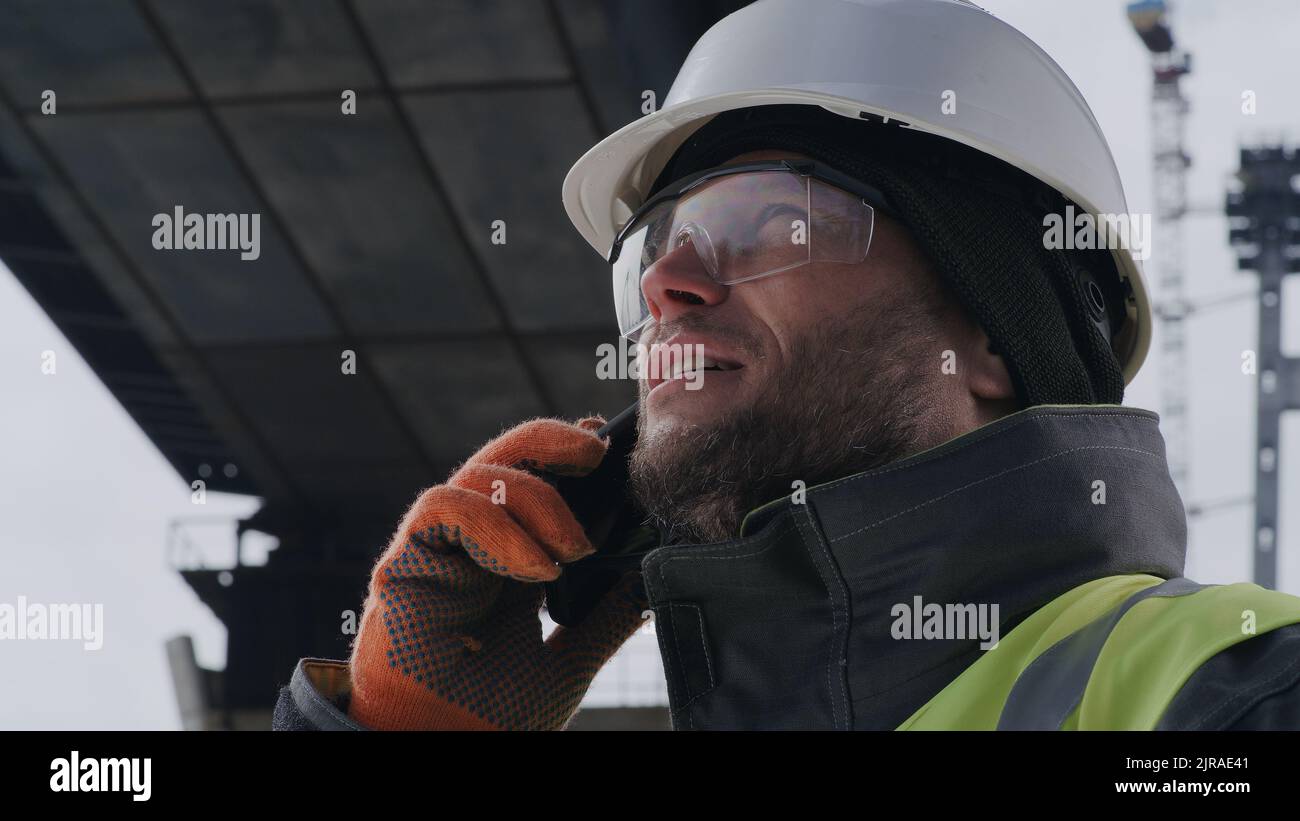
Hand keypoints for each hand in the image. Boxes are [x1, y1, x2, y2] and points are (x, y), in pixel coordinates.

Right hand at [347, 417, 647, 729]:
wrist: (442, 751)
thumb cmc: (491, 717)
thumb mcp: (568, 664)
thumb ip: (605, 621)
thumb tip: (650, 579)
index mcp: (508, 561)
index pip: (536, 486)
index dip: (568, 455)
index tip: (608, 442)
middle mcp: (471, 546)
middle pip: (505, 462)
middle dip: (553, 442)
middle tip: (598, 451)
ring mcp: (437, 550)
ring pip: (480, 474)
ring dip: (537, 499)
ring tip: (575, 551)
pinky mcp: (403, 562)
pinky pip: (444, 507)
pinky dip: (495, 524)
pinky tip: (535, 568)